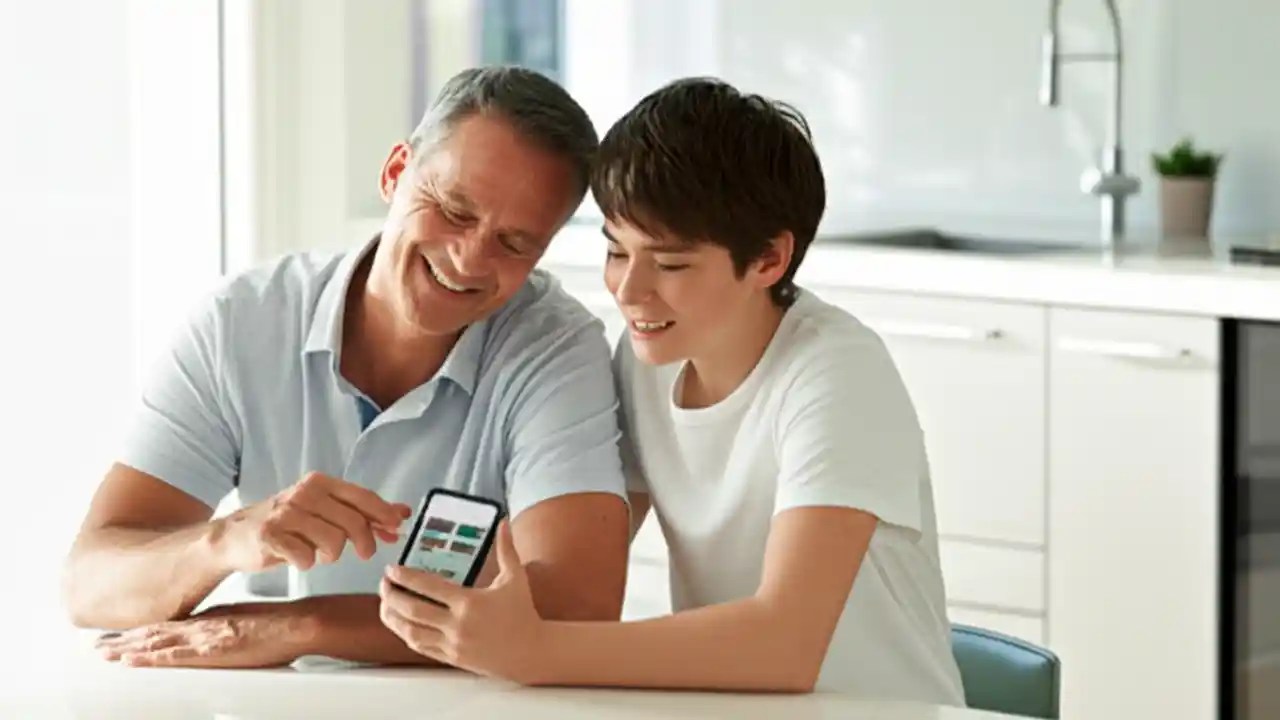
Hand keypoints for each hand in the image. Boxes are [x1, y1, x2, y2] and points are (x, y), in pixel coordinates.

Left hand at [94, 602, 317, 667]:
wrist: (300, 624)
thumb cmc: (281, 624)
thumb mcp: (245, 618)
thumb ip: (222, 625)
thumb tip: (206, 631)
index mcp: (211, 619)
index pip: (168, 626)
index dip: (141, 631)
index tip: (120, 635)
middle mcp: (203, 626)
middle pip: (156, 633)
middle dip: (125, 640)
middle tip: (99, 646)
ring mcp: (206, 638)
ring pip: (158, 642)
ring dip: (128, 648)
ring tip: (105, 652)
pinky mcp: (213, 650)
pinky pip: (173, 654)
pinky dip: (149, 656)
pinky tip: (132, 659)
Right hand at [214, 472, 411, 573]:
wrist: (234, 536)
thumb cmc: (286, 524)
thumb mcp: (324, 511)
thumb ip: (361, 512)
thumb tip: (402, 513)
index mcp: (320, 483)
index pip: (362, 496)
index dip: (384, 513)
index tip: (397, 527)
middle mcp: (304, 493)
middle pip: (352, 521)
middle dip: (365, 542)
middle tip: (364, 553)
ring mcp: (285, 513)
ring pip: (332, 540)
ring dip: (332, 554)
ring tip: (321, 553)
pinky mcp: (270, 536)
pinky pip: (305, 556)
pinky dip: (307, 563)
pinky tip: (299, 558)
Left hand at [378, 522, 545, 682]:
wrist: (530, 652)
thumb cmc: (523, 613)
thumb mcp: (515, 578)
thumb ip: (506, 549)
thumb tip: (503, 521)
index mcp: (469, 603)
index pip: (429, 587)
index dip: (406, 577)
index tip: (391, 569)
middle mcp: (457, 625)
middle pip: (412, 610)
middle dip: (392, 595)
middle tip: (383, 584)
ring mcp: (452, 644)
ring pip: (411, 632)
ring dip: (393, 618)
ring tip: (384, 604)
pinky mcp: (451, 658)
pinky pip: (421, 647)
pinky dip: (407, 635)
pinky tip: (401, 624)